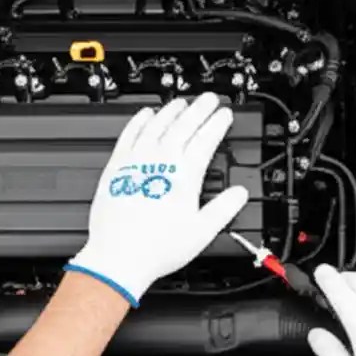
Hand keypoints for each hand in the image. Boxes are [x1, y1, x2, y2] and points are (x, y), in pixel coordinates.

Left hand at [65, 93, 249, 306]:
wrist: (118, 256)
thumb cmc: (156, 247)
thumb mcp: (201, 232)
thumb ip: (223, 208)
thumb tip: (239, 194)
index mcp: (184, 175)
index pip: (206, 139)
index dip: (217, 124)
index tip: (224, 115)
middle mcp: (161, 162)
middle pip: (183, 125)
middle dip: (199, 109)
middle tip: (209, 99)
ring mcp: (137, 161)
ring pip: (157, 125)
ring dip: (172, 111)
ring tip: (182, 103)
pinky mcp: (117, 166)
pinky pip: (129, 134)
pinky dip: (139, 121)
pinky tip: (145, 114)